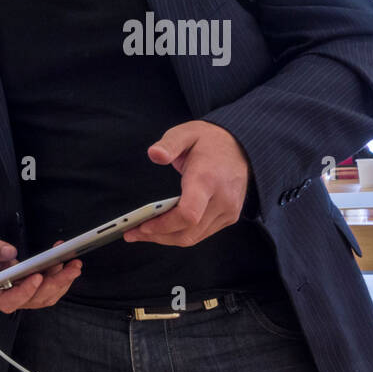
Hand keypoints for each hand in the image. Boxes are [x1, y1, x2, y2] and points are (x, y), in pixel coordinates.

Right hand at [0, 229, 80, 312]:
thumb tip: (10, 252)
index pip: (7, 301)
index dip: (24, 293)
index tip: (37, 277)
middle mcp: (7, 297)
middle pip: (34, 299)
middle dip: (55, 283)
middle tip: (71, 267)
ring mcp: (21, 295)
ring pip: (45, 296)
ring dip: (62, 281)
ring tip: (74, 264)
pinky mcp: (32, 289)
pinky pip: (49, 289)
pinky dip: (60, 277)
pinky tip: (67, 263)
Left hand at [123, 121, 249, 246]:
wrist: (241, 146)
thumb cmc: (209, 141)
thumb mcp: (186, 133)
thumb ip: (169, 144)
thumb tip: (154, 154)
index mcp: (208, 179)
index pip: (188, 214)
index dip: (163, 225)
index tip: (142, 225)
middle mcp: (222, 199)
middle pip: (187, 232)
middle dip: (156, 236)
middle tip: (131, 233)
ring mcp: (228, 210)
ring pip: (193, 237)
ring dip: (165, 239)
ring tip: (141, 233)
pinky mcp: (229, 217)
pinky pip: (201, 234)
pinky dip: (179, 235)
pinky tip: (162, 229)